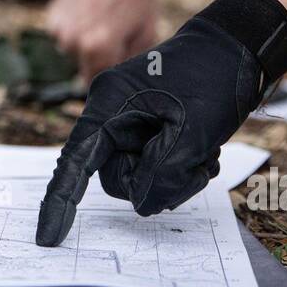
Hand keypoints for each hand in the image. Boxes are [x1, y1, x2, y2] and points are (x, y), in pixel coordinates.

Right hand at [35, 0, 286, 245]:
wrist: (238, 48)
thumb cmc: (214, 78)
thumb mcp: (193, 132)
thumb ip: (163, 174)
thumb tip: (143, 203)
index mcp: (109, 106)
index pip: (75, 162)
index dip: (61, 202)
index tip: (48, 238)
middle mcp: (113, 113)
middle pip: (118, 175)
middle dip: (154, 181)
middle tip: (194, 166)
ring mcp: (131, 119)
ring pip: (140, 173)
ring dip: (174, 175)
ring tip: (204, 153)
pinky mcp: (150, 126)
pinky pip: (154, 163)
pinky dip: (180, 166)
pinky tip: (204, 150)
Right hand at [46, 0, 158, 81]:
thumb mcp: (146, 29)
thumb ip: (130, 60)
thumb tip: (120, 77)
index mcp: (98, 48)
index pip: (99, 83)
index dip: (111, 76)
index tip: (119, 64)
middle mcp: (73, 43)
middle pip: (86, 68)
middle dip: (101, 58)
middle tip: (117, 34)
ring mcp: (59, 30)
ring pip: (74, 51)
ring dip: (86, 43)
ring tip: (103, 18)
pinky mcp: (52, 17)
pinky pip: (65, 35)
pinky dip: (75, 28)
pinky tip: (90, 10)